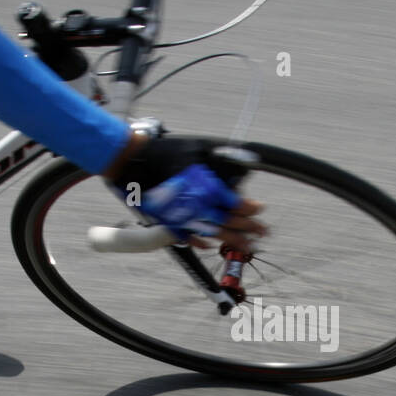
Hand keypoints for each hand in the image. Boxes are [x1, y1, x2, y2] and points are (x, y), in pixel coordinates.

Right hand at [106, 133, 266, 251]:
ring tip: (247, 246)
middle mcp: (195, 207)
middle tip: (263, 233)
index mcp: (205, 189)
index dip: (249, 208)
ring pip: (211, 233)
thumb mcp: (201, 148)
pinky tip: (211, 245)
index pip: (234, 204)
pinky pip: (187, 236)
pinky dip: (200, 242)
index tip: (260, 209)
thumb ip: (223, 162)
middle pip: (227, 222)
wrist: (132, 161)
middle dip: (248, 228)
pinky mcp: (168, 220)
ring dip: (232, 240)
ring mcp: (181, 216)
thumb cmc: (166, 151)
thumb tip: (243, 172)